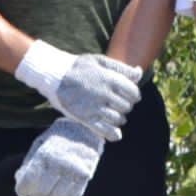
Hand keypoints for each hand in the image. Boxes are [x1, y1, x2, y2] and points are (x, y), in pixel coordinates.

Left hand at [14, 118, 104, 195]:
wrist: (85, 126)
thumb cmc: (57, 137)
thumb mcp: (39, 145)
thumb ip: (28, 163)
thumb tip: (19, 181)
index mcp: (43, 154)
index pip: (27, 182)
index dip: (22, 190)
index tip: (22, 192)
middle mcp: (58, 163)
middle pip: (41, 192)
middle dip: (36, 195)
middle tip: (37, 193)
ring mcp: (72, 169)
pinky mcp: (85, 174)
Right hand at [15, 41, 140, 141]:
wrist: (56, 76)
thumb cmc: (79, 67)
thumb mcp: (100, 61)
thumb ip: (121, 68)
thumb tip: (139, 73)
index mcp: (111, 80)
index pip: (134, 93)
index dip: (133, 94)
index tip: (127, 94)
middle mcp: (105, 95)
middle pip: (127, 107)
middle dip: (125, 106)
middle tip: (116, 103)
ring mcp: (96, 108)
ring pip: (118, 120)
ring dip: (118, 118)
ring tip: (111, 113)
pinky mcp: (86, 118)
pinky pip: (106, 131)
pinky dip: (113, 134)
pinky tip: (115, 133)